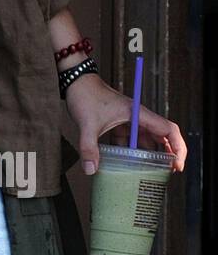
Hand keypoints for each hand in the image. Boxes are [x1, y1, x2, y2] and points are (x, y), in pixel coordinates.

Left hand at [64, 73, 186, 175]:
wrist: (76, 82)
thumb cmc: (85, 95)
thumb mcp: (87, 124)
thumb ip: (89, 148)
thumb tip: (91, 169)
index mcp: (138, 113)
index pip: (169, 130)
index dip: (178, 148)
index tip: (177, 164)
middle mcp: (137, 116)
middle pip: (162, 136)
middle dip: (168, 154)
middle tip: (168, 173)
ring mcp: (129, 120)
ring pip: (146, 139)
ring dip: (149, 155)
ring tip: (149, 172)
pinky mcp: (119, 123)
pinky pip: (131, 140)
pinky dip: (132, 152)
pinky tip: (127, 164)